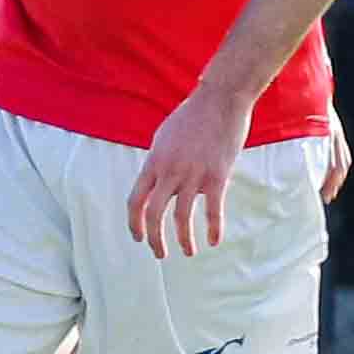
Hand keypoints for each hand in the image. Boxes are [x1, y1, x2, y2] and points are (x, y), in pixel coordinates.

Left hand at [129, 83, 254, 256]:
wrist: (219, 100)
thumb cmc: (192, 117)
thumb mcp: (163, 138)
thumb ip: (158, 162)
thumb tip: (156, 181)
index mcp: (153, 162)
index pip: (135, 199)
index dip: (133, 222)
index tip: (137, 237)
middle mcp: (169, 171)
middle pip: (153, 213)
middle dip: (153, 238)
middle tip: (158, 254)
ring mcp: (193, 174)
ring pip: (182, 217)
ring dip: (183, 240)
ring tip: (187, 252)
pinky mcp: (218, 176)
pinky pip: (213, 209)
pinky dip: (213, 228)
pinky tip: (214, 241)